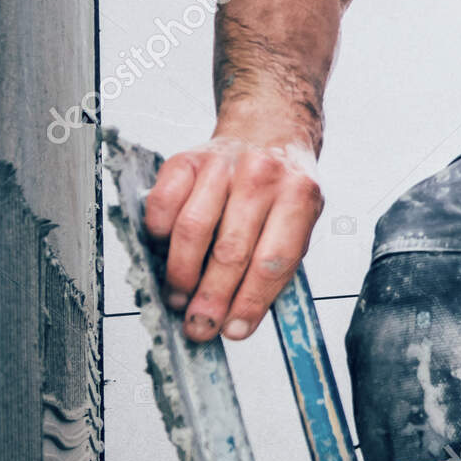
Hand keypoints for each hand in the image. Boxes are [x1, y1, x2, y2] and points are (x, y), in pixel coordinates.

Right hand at [143, 132, 322, 341]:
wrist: (268, 130)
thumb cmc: (282, 189)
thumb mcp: (301, 222)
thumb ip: (277, 265)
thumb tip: (241, 318)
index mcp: (300, 196)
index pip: (275, 260)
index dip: (251, 301)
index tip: (234, 330)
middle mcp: (262, 176)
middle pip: (231, 250)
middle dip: (212, 298)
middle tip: (200, 325)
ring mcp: (222, 165)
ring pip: (193, 229)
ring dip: (182, 274)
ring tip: (180, 299)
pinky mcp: (186, 160)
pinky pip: (163, 205)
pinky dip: (159, 237)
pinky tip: (165, 255)